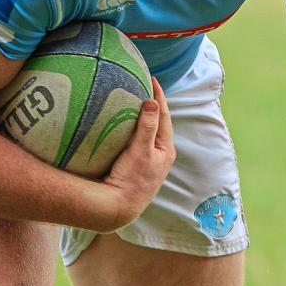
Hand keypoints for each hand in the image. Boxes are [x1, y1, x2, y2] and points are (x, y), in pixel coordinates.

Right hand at [99, 77, 174, 231]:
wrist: (119, 207)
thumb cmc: (132, 180)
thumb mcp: (141, 151)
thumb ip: (147, 127)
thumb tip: (151, 101)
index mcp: (166, 148)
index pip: (164, 115)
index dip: (158, 96)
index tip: (152, 78)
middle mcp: (160, 153)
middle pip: (158, 121)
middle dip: (153, 103)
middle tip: (143, 84)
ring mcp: (149, 159)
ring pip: (149, 130)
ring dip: (144, 115)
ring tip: (136, 98)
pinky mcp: (137, 164)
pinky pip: (139, 139)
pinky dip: (135, 127)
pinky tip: (126, 123)